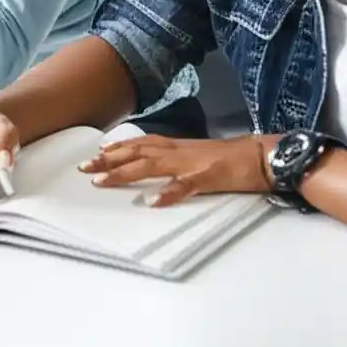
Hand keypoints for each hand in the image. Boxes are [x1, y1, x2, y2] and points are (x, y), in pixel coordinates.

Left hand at [80, 134, 278, 206]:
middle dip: (108, 160)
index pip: (140, 144)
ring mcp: (191, 164)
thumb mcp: (196, 155)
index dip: (116, 147)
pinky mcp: (207, 177)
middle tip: (84, 168)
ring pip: (151, 165)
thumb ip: (174, 158)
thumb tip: (152, 162)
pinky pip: (185, 186)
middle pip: (136, 153)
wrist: (262, 155)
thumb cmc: (229, 158)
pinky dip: (168, 193)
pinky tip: (153, 202)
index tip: (94, 152)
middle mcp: (178, 152)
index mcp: (176, 147)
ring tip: (102, 180)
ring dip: (124, 173)